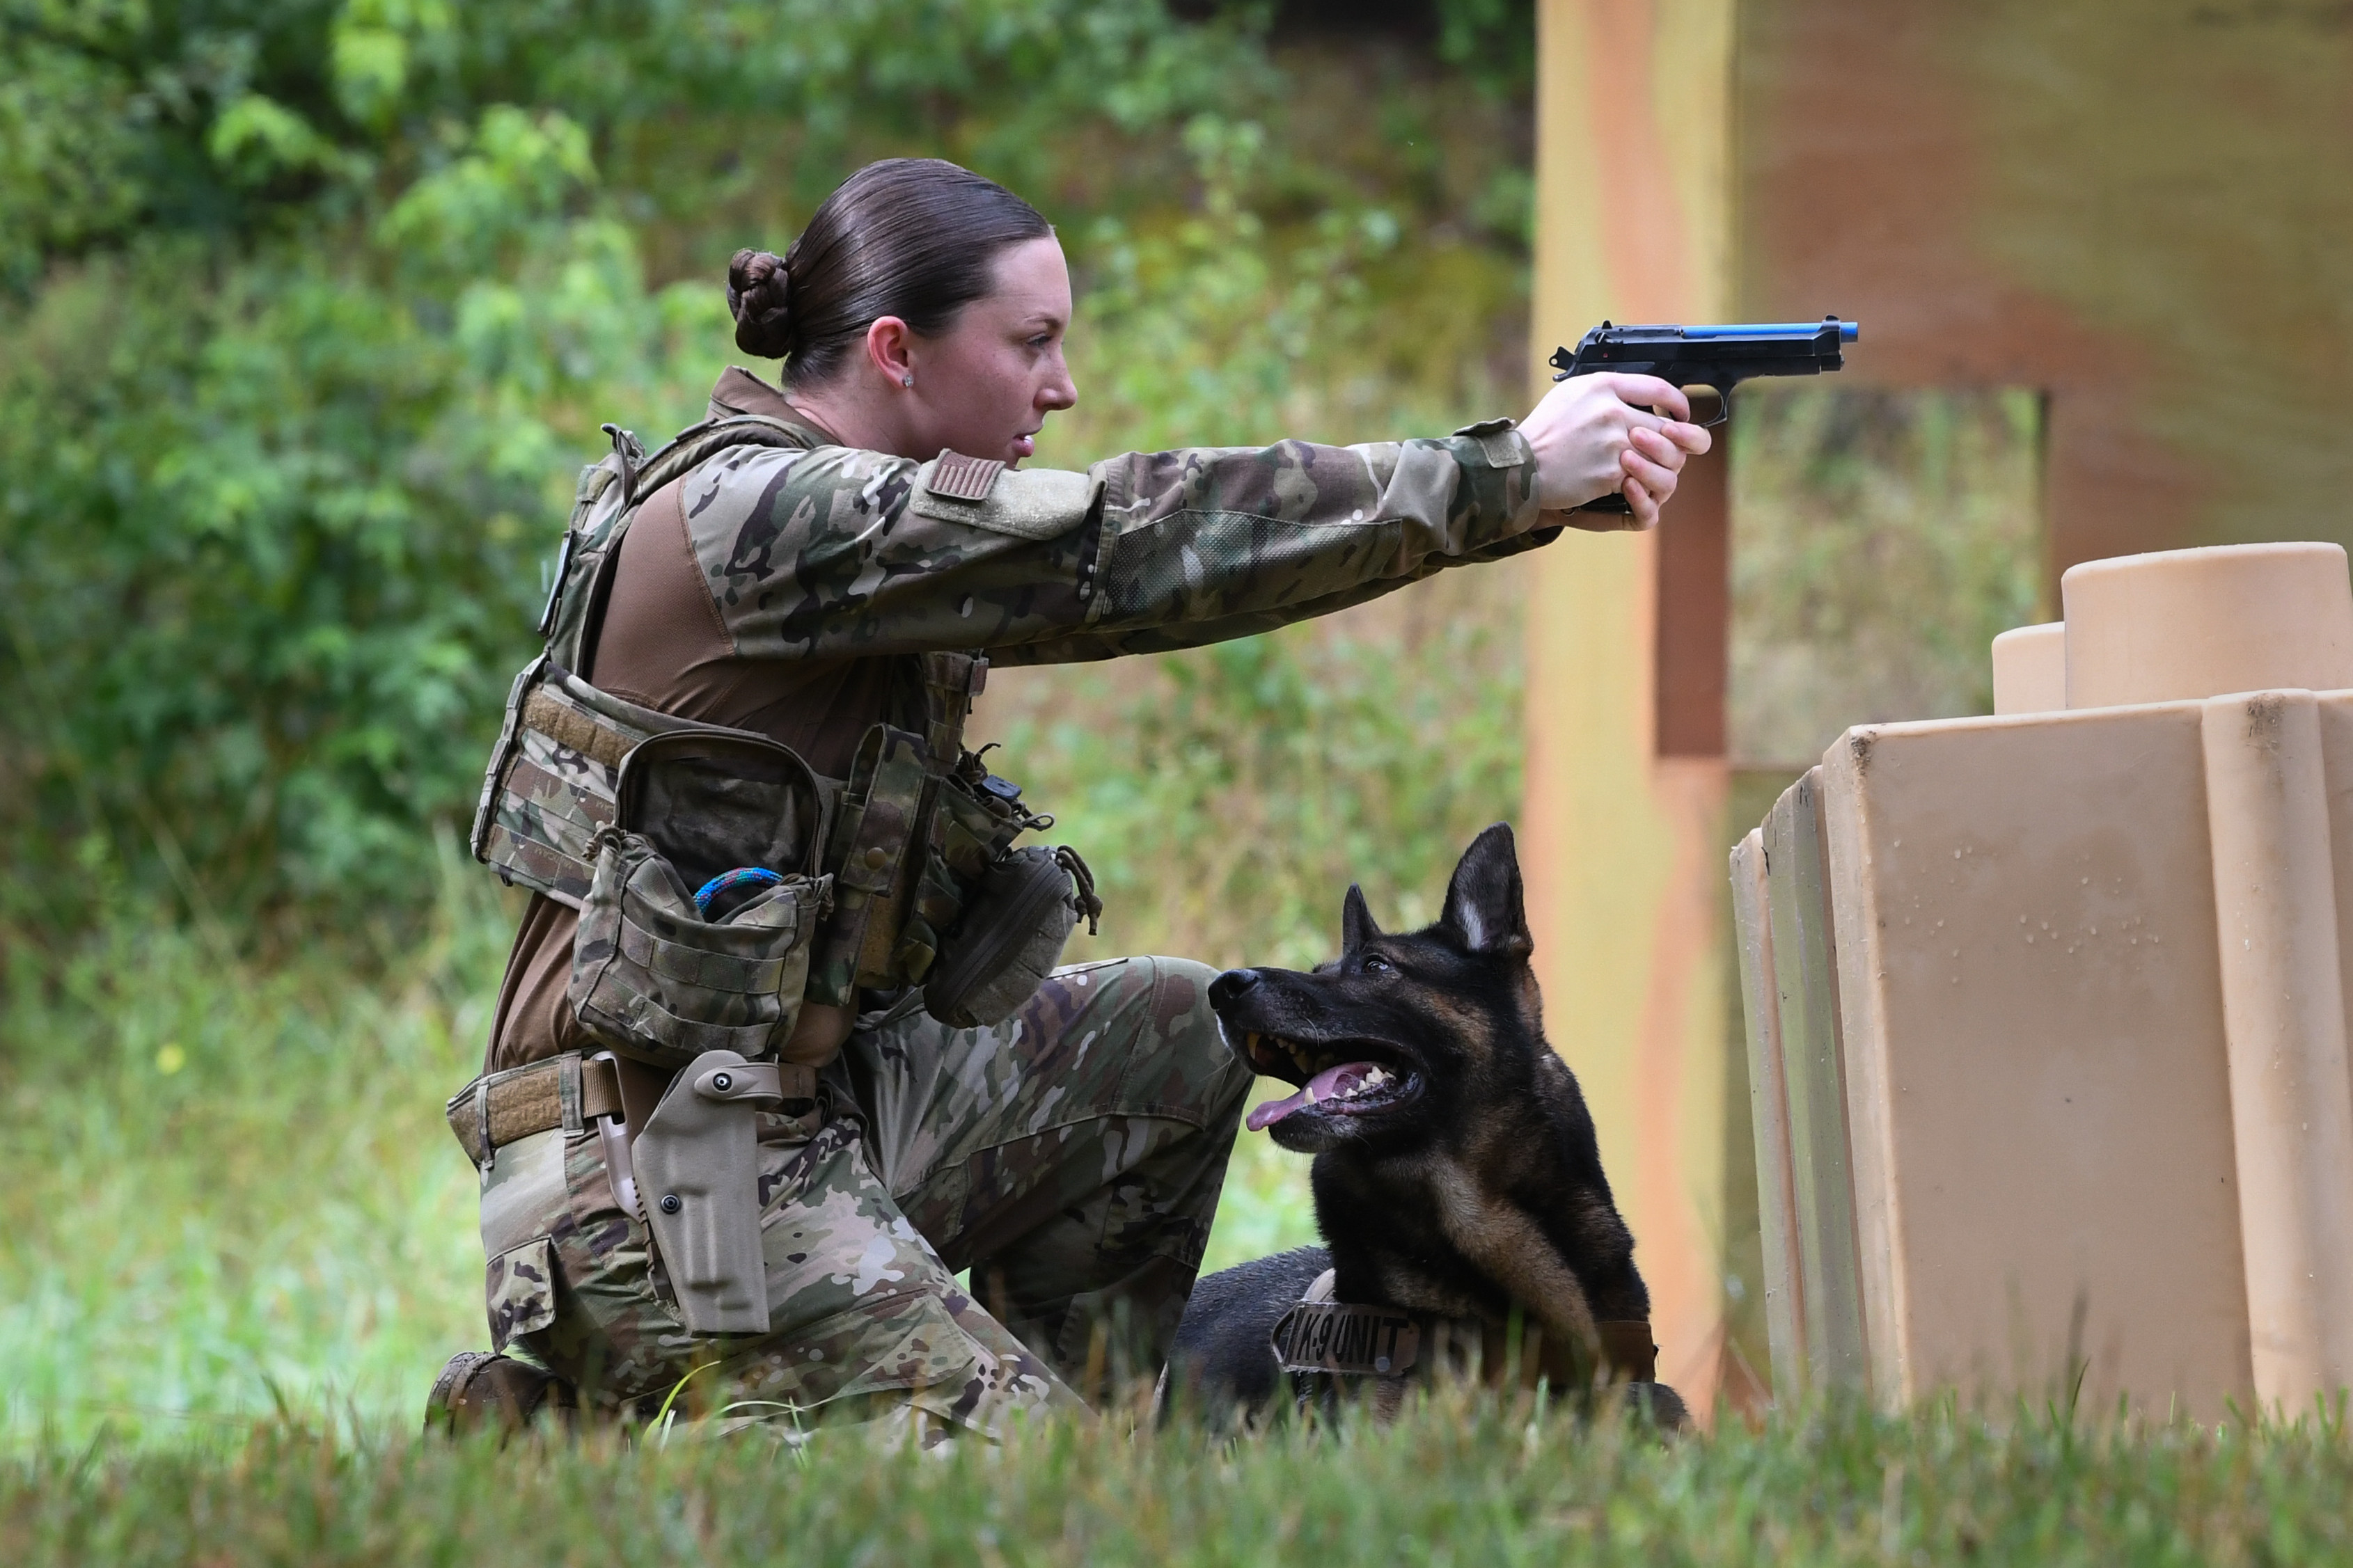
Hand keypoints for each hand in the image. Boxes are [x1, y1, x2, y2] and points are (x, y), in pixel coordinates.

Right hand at [1518, 372, 1713, 529]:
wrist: (1520, 466)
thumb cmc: (1544, 430)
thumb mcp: (1572, 393)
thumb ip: (1607, 390)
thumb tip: (1639, 394)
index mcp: (1604, 386)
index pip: (1661, 389)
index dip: (1678, 404)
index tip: (1679, 415)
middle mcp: (1612, 411)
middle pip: (1668, 429)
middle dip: (1671, 444)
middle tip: (1664, 453)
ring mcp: (1614, 443)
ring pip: (1663, 458)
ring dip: (1659, 468)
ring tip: (1646, 471)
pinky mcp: (1610, 473)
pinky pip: (1642, 480)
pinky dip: (1637, 486)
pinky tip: (1624, 485)